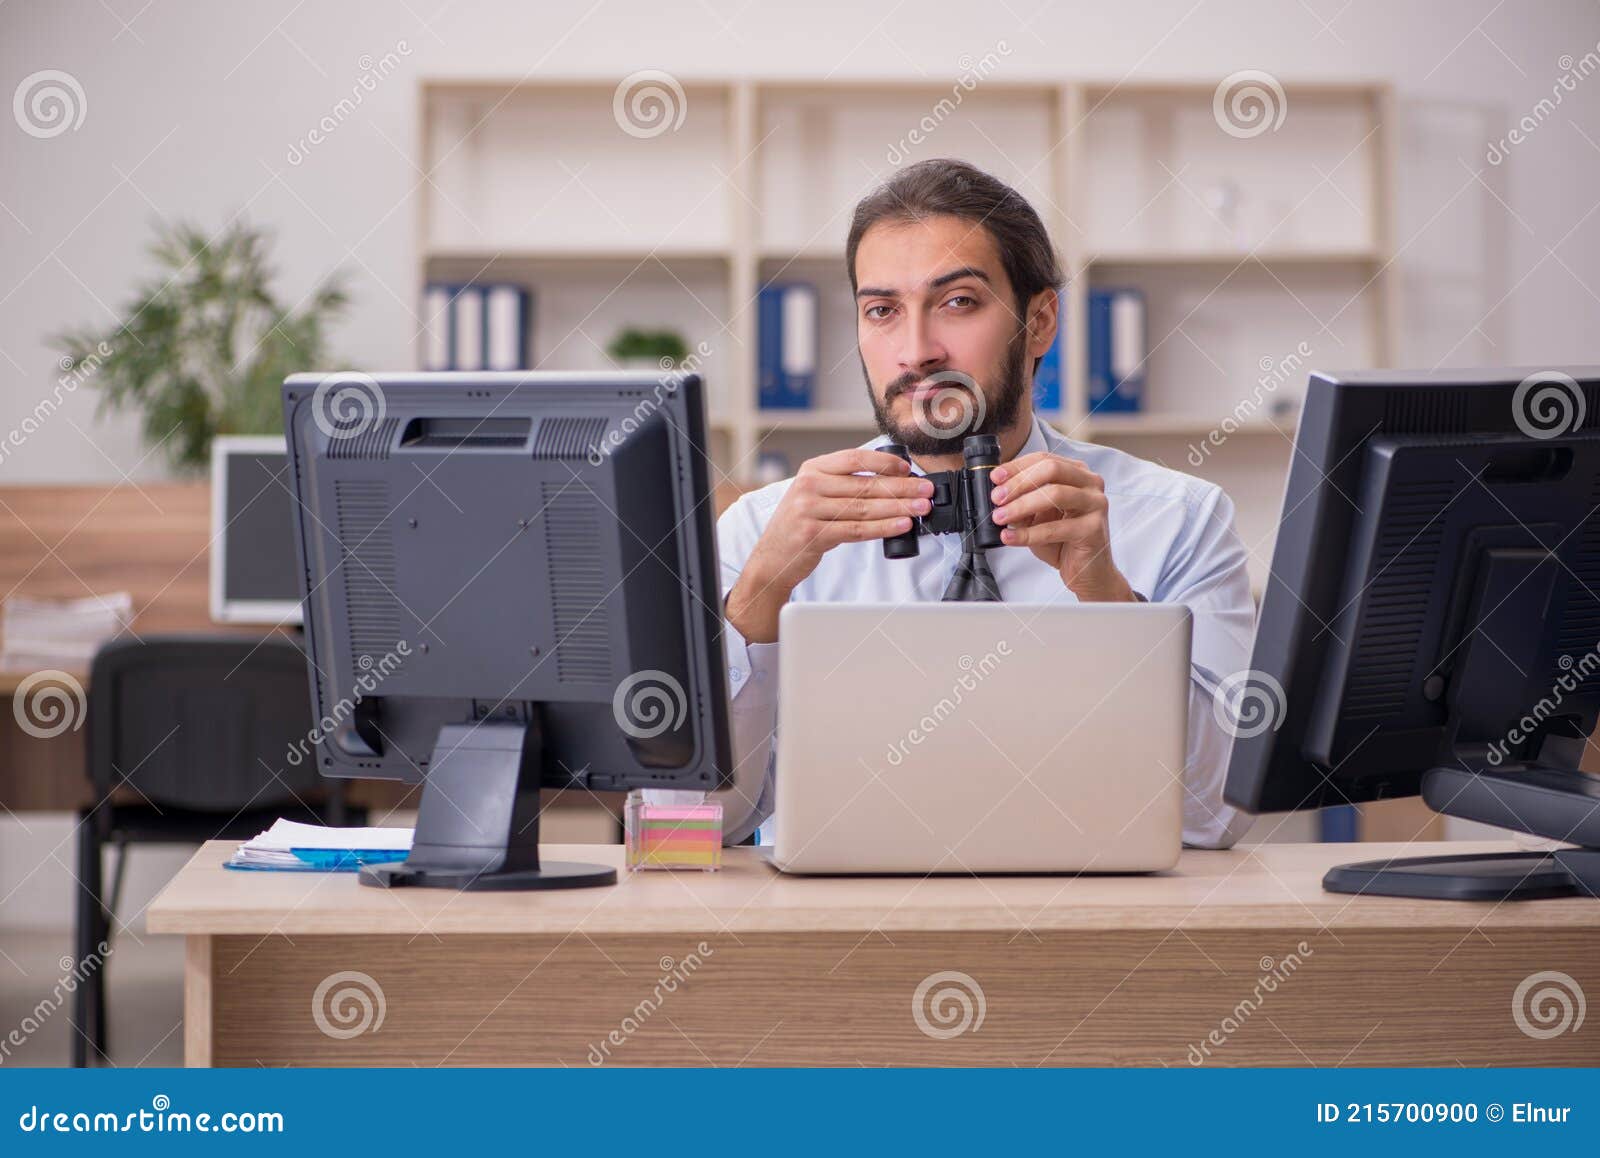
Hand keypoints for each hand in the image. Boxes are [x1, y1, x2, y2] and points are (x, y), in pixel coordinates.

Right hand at [726, 448, 934, 641]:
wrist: (772, 558)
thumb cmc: (800, 525)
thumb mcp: (814, 495)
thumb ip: (844, 484)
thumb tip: (891, 482)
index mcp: (812, 469)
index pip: (855, 458)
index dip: (885, 462)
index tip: (909, 469)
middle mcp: (809, 485)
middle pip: (865, 485)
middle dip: (902, 488)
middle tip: (926, 490)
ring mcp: (809, 509)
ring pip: (865, 508)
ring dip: (899, 508)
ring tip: (921, 509)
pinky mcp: (814, 534)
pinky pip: (857, 530)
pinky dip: (883, 527)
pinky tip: (901, 525)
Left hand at [988, 452, 1136, 601]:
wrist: (1088, 572)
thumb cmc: (1063, 542)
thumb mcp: (1037, 517)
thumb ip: (1022, 501)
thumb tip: (998, 493)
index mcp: (1077, 474)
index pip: (1045, 459)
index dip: (1017, 466)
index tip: (995, 478)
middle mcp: (1090, 484)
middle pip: (1051, 470)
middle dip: (1019, 483)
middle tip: (997, 498)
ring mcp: (1096, 504)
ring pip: (1055, 494)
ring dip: (1021, 506)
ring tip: (999, 517)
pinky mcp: (1094, 529)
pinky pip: (1056, 528)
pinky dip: (1028, 534)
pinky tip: (1010, 538)